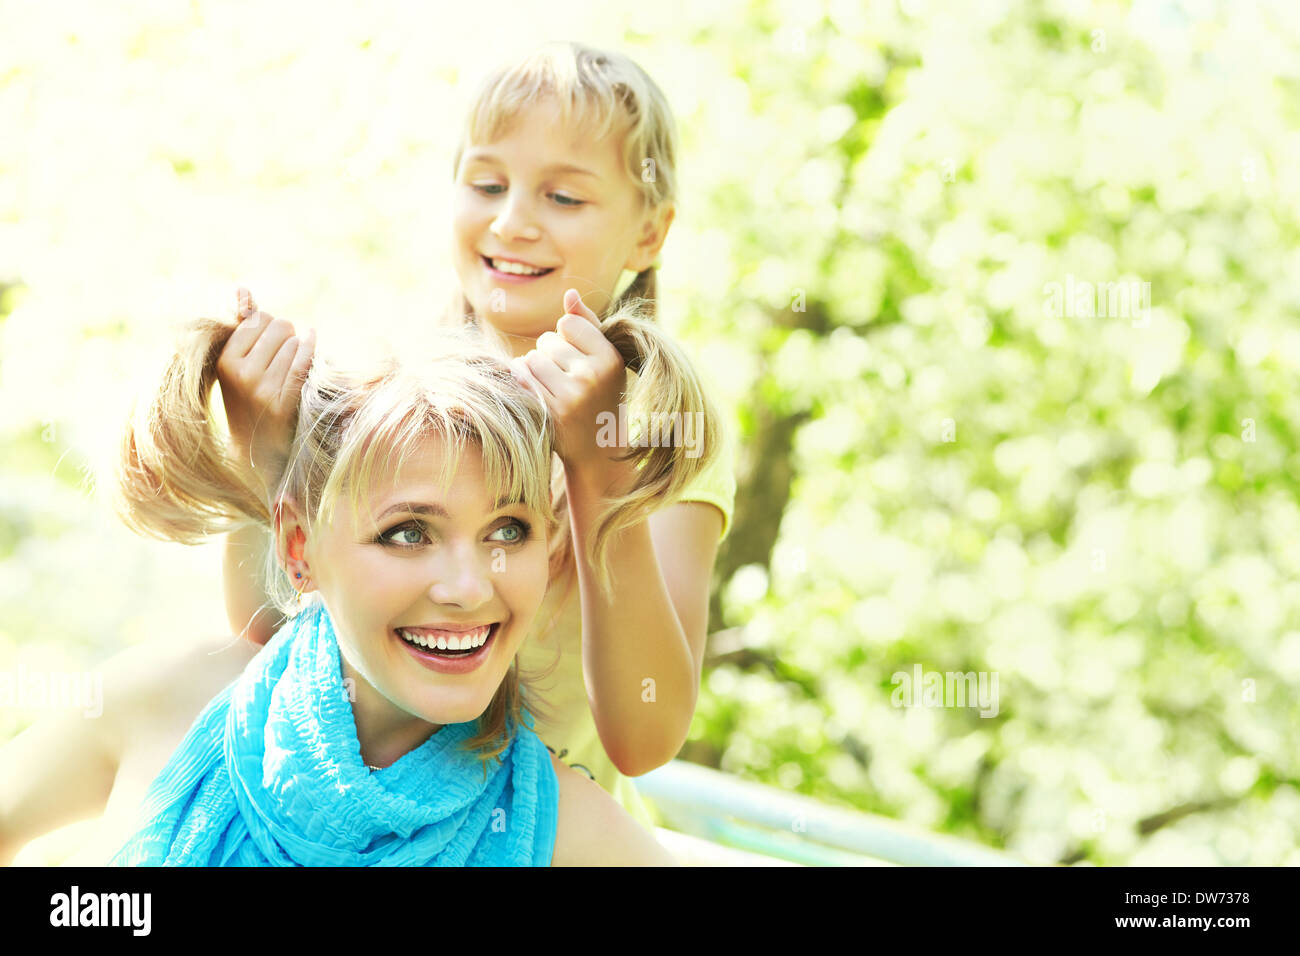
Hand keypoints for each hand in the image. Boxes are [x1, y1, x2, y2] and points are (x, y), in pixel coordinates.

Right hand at [216, 288, 314, 494]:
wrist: (254, 448)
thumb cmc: (247, 397)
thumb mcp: (235, 363)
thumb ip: (242, 326)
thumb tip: (242, 288)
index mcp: (224, 360)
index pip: (257, 319)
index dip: (269, 325)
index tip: (269, 340)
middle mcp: (240, 373)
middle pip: (278, 327)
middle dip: (287, 333)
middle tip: (284, 350)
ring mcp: (261, 389)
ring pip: (294, 343)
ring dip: (299, 347)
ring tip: (289, 363)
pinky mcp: (282, 403)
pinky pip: (303, 363)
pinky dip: (311, 349)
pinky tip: (312, 342)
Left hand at [510, 289, 631, 489]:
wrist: (599, 451)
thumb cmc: (601, 396)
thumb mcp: (605, 360)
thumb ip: (588, 324)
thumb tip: (568, 292)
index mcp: (610, 358)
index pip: (568, 322)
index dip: (567, 338)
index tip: (580, 359)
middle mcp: (593, 375)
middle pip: (547, 340)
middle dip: (551, 356)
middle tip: (568, 381)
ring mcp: (571, 396)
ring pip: (531, 358)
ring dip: (535, 370)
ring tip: (555, 389)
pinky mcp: (550, 412)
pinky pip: (520, 376)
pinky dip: (523, 382)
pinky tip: (540, 397)